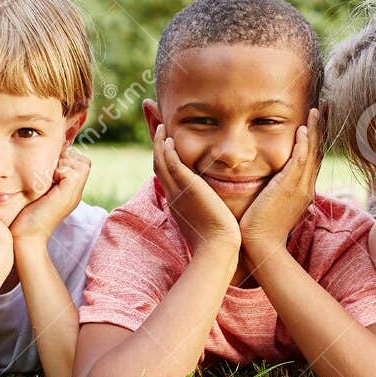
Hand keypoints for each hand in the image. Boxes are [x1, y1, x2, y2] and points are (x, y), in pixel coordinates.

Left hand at [10, 148, 90, 243]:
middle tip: (48, 171)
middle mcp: (75, 192)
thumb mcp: (36, 191)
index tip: (48, 168)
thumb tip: (41, 158)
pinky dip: (59, 171)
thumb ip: (43, 177)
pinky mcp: (68, 196)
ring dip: (62, 164)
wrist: (25, 238)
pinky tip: (46, 182)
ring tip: (47, 177)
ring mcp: (74, 195)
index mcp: (69, 190)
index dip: (66, 158)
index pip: (80, 162)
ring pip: (80, 164)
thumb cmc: (23, 217)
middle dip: (66, 159)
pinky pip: (71, 172)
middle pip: (83, 161)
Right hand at [153, 124, 239, 256]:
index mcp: (178, 204)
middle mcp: (173, 196)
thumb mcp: (209, 222)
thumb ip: (208, 211)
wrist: (218, 248)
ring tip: (161, 128)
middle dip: (157, 147)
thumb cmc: (219, 241)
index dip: (164, 161)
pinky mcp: (186, 186)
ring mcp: (177, 191)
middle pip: (158, 166)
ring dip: (159, 143)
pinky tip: (169, 138)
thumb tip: (216, 208)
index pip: (167, 177)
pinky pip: (171, 162)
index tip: (166, 148)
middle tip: (158, 130)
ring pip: (161, 161)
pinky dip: (167, 149)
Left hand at [240, 109, 320, 257]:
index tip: (319, 121)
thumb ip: (277, 191)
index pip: (313, 158)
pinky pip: (300, 161)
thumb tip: (273, 183)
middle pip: (318, 151)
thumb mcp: (274, 205)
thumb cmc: (261, 228)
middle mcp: (306, 187)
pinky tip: (303, 129)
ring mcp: (300, 187)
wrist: (260, 245)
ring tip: (317, 110)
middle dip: (322, 128)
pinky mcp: (288, 188)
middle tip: (325, 107)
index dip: (317, 138)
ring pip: (312, 152)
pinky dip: (303, 144)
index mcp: (304, 190)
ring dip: (315, 130)